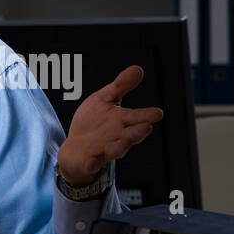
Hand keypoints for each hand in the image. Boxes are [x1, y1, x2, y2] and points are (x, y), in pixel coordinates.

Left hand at [56, 65, 163, 186]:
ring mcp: (103, 150)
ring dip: (121, 147)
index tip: (158, 113)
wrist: (75, 149)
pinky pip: (91, 164)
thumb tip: (138, 69)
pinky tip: (91, 162)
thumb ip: (120, 86)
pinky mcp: (89, 161)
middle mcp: (116, 137)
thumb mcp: (104, 99)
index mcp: (122, 122)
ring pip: (115, 150)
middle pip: (130, 135)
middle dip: (137, 132)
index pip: (137, 117)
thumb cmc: (93, 123)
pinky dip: (92, 164)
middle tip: (146, 127)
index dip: (146, 115)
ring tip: (125, 141)